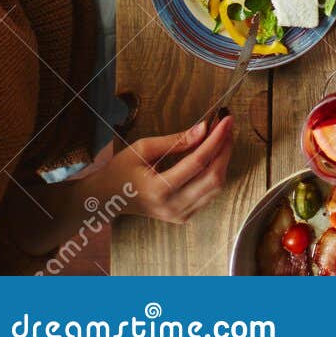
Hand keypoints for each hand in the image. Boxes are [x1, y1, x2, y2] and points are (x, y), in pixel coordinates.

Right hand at [100, 117, 233, 223]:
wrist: (107, 198)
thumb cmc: (121, 170)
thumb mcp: (143, 148)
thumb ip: (176, 140)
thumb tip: (204, 128)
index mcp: (159, 189)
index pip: (198, 162)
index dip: (217, 139)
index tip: (227, 120)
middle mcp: (172, 207)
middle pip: (213, 178)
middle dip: (225, 149)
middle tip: (227, 126)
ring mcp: (179, 215)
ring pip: (215, 188)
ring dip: (223, 160)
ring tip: (222, 136)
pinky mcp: (183, 217)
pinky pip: (209, 195)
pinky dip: (216, 173)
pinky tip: (213, 155)